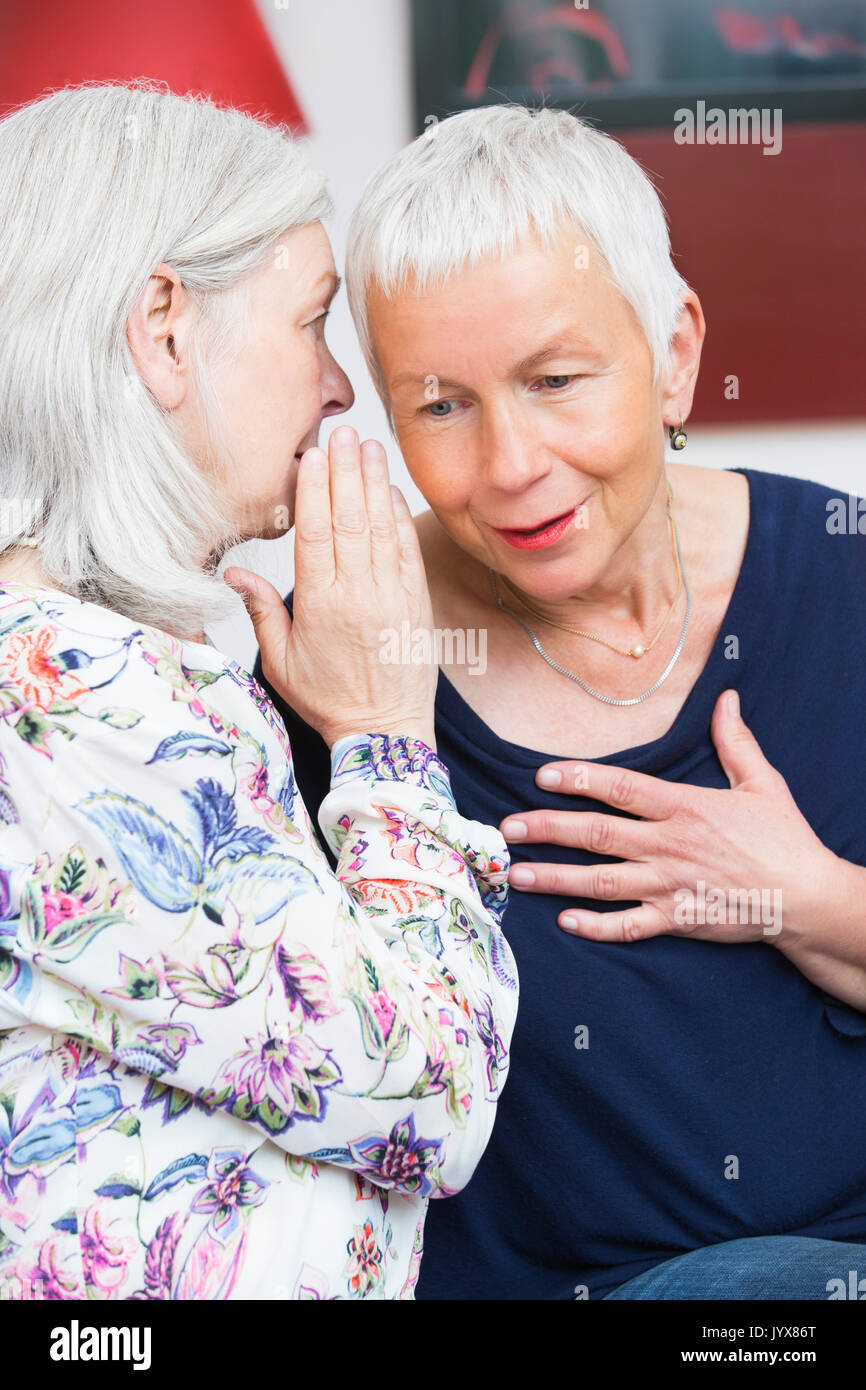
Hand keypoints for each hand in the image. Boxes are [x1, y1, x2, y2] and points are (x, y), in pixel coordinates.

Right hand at [224, 425, 436, 749]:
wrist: (385, 732)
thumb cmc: (328, 699)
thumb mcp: (281, 662)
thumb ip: (261, 612)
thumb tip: (234, 572)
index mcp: (320, 604)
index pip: (314, 532)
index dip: (314, 489)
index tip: (313, 456)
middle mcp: (357, 592)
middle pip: (348, 517)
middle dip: (345, 470)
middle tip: (344, 432)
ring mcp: (391, 594)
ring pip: (379, 526)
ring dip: (373, 482)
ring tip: (368, 445)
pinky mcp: (416, 601)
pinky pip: (405, 549)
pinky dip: (397, 516)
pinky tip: (389, 489)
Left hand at [500, 690, 865, 1008]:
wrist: (808, 896)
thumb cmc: (783, 839)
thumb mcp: (762, 783)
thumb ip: (735, 740)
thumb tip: (726, 698)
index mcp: (684, 808)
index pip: (621, 789)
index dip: (579, 780)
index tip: (542, 776)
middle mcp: (669, 846)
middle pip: (598, 834)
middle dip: (548, 829)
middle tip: (507, 827)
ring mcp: (670, 886)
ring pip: (602, 881)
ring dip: (556, 878)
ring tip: (517, 873)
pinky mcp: (677, 920)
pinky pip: (629, 926)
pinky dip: (597, 926)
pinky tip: (565, 921)